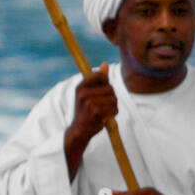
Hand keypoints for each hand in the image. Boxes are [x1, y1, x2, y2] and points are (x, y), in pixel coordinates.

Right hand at [65, 63, 116, 177]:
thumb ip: (98, 79)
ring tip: (103, 111)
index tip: (102, 90)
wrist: (79, 130)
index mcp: (80, 87)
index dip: (105, 82)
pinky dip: (113, 114)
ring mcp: (89, 103)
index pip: (99, 75)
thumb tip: (105, 64)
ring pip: (114, 99)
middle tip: (102, 105)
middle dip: (111, 97)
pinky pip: (114, 108)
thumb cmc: (86, 110)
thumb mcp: (88, 93)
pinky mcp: (96, 112)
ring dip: (113, 106)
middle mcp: (83, 93)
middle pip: (110, 88)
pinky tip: (104, 117)